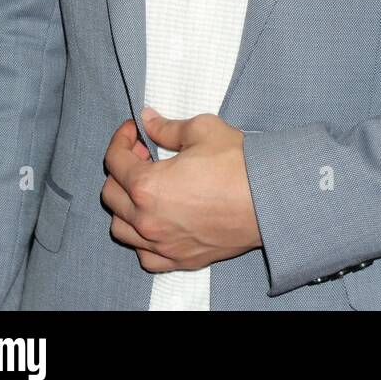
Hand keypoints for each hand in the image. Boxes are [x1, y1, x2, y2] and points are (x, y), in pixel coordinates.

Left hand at [101, 109, 262, 272]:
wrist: (269, 199)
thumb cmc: (237, 164)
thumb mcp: (202, 130)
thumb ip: (167, 127)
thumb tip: (148, 120)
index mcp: (147, 186)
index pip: (114, 160)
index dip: (121, 138)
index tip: (134, 130)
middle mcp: (147, 221)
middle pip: (111, 194)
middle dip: (122, 169)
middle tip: (144, 154)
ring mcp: (162, 244)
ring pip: (121, 228)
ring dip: (126, 205)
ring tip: (148, 188)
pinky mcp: (179, 260)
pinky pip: (144, 255)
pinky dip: (142, 238)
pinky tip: (158, 220)